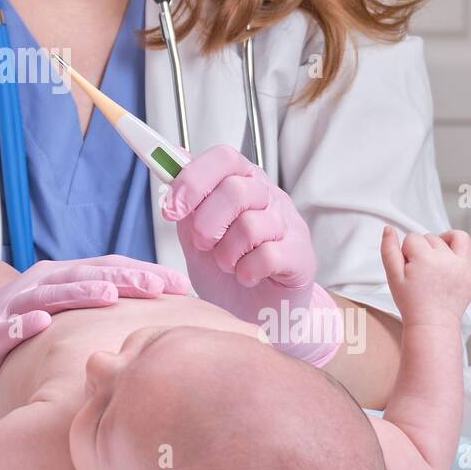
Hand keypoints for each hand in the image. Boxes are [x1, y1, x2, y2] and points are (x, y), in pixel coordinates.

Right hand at [0, 254, 192, 401]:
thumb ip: (92, 313)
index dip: (146, 275)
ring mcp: (13, 305)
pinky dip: (22, 322)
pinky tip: (37, 324)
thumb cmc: (7, 331)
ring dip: (80, 291)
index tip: (184, 286)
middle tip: (162, 284)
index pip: (110, 271)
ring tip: (110, 294)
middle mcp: (40, 284)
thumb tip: (146, 324)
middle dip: (126, 278)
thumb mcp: (57, 318)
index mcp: (61, 281)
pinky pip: (6, 325)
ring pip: (51, 294)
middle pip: (88, 275)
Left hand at [161, 145, 315, 319]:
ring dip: (226, 254)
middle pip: (236, 190)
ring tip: (228, 265)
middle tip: (204, 245)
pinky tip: (246, 276)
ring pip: (250, 225)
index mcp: (242, 182)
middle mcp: (269, 197)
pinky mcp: (301, 256)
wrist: (253, 312)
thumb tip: (169, 158)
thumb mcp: (194, 234)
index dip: (193, 180)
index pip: (224, 158)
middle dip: (207, 224)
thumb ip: (185, 203)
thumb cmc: (227, 269)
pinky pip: (268, 256)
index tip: (171, 210)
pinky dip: (247, 271)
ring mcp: (289, 225)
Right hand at [380, 228, 470, 328]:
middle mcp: (447, 259)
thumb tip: (388, 229)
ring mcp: (463, 266)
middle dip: (423, 249)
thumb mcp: (392, 276)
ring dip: (447, 240)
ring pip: (457, 237)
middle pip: (432, 237)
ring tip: (438, 255)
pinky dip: (467, 253)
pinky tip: (455, 261)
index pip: (412, 238)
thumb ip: (388, 250)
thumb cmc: (411, 303)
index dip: (406, 251)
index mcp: (425, 258)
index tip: (408, 268)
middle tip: (420, 269)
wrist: (432, 324)